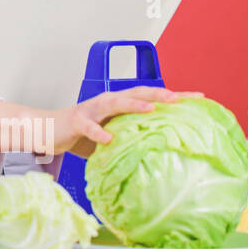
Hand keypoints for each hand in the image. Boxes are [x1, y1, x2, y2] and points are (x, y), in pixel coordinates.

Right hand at [52, 87, 203, 157]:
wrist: (48, 130)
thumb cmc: (81, 135)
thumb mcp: (111, 137)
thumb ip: (130, 140)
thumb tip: (160, 155)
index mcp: (119, 105)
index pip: (150, 97)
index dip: (174, 96)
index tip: (199, 98)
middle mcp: (108, 102)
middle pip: (137, 93)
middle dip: (159, 94)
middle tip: (179, 99)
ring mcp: (92, 110)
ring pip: (115, 103)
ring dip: (133, 104)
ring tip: (151, 109)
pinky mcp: (77, 121)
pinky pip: (89, 127)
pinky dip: (99, 132)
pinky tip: (108, 139)